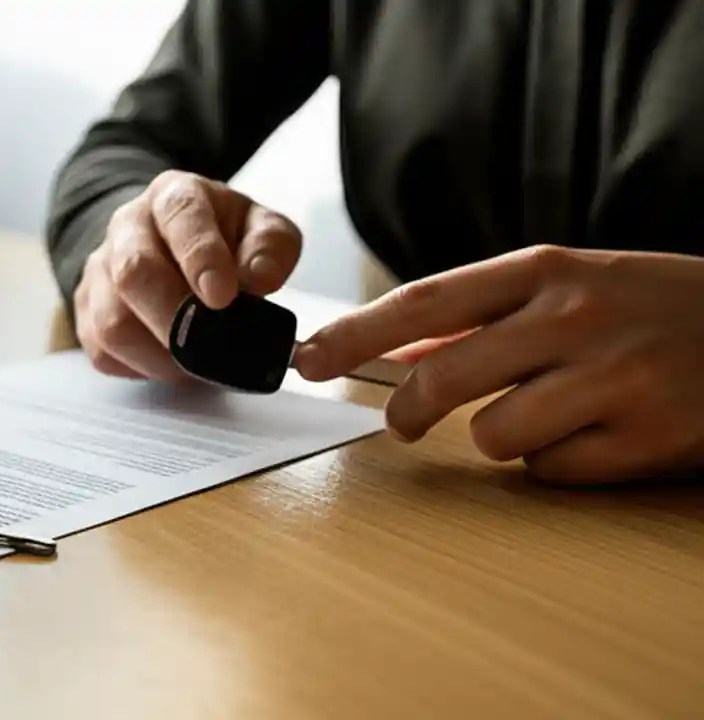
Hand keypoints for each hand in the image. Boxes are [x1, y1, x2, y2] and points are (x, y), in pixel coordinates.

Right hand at [75, 170, 301, 379]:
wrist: (168, 243)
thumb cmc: (221, 238)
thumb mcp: (260, 228)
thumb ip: (271, 246)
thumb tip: (260, 277)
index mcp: (173, 195)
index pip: (179, 216)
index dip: (200, 257)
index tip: (223, 296)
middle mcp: (127, 227)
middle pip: (133, 272)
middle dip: (175, 317)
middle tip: (211, 345)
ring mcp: (100, 270)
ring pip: (112, 321)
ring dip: (160, 354)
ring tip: (197, 361)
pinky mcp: (87, 311)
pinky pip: (103, 351)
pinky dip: (141, 367)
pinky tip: (170, 362)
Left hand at [295, 245, 703, 482]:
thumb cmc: (652, 306)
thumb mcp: (572, 283)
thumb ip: (484, 313)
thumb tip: (399, 349)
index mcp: (545, 269)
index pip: (423, 303)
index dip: (355, 335)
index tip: (307, 358)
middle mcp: (574, 317)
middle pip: (443, 379)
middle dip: (407, 412)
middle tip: (404, 422)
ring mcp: (613, 379)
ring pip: (495, 436)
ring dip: (503, 438)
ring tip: (549, 415)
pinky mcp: (646, 439)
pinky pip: (553, 471)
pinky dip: (558, 463)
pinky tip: (596, 436)